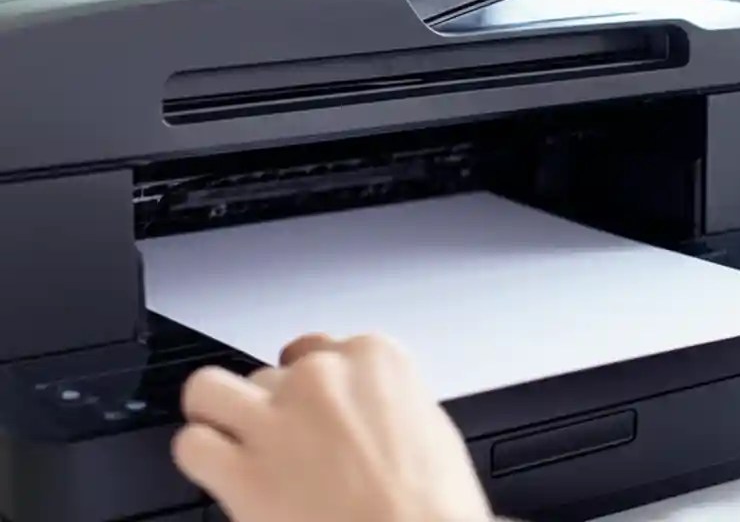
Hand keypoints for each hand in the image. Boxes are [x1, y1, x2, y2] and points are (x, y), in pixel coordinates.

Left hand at [172, 333, 490, 521]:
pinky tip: (226, 474)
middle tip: (290, 445)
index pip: (317, 346)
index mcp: (375, 359)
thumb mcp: (429, 428)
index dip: (313, 386)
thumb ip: (382, 400)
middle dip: (275, 407)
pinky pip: (191, 445)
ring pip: (208, 390)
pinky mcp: (242, 471)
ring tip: (238, 445)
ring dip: (220, 417)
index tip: (318, 410)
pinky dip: (203, 460)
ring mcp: (277, 420)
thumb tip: (360, 407)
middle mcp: (321, 378)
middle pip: (268, 372)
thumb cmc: (435, 508)